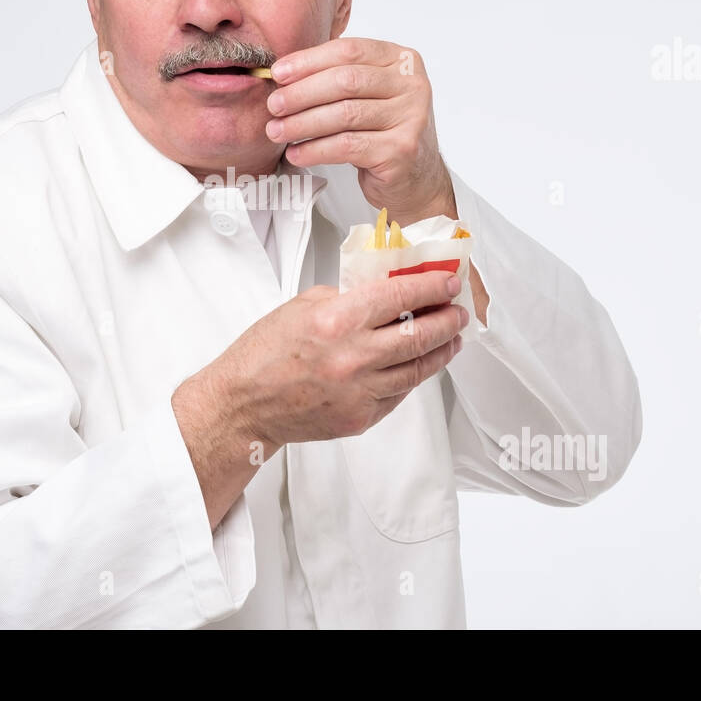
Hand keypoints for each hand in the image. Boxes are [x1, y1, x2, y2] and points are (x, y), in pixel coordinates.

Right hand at [185, 270, 468, 453]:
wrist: (243, 405)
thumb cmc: (264, 354)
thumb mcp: (302, 306)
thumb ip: (347, 297)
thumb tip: (384, 290)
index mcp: (337, 320)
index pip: (401, 297)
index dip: (432, 288)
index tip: (447, 283)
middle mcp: (353, 357)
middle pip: (419, 335)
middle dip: (447, 320)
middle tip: (457, 311)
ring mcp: (360, 391)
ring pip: (417, 369)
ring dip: (439, 351)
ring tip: (450, 338)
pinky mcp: (360, 418)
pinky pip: (398, 394)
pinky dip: (411, 377)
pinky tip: (417, 365)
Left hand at [265, 37, 456, 226]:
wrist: (415, 177)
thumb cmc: (384, 132)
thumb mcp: (368, 95)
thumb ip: (338, 76)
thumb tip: (284, 73)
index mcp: (402, 60)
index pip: (350, 51)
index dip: (309, 61)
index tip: (278, 73)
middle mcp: (412, 85)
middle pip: (346, 81)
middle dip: (302, 93)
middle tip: (274, 105)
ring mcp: (412, 118)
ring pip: (344, 115)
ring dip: (303, 123)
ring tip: (277, 131)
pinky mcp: (402, 150)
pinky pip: (347, 146)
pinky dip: (315, 150)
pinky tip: (297, 153)